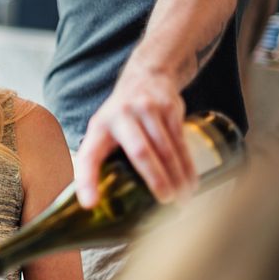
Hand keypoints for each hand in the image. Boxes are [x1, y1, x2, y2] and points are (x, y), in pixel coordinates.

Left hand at [74, 67, 196, 207]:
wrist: (147, 76)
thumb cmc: (120, 115)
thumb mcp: (103, 129)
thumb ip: (101, 157)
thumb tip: (95, 200)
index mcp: (99, 127)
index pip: (89, 156)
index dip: (87, 180)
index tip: (90, 203)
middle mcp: (121, 116)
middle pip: (140, 152)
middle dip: (155, 179)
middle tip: (165, 200)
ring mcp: (147, 109)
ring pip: (166, 149)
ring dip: (177, 176)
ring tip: (182, 199)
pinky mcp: (170, 108)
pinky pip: (181, 142)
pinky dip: (188, 165)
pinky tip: (191, 182)